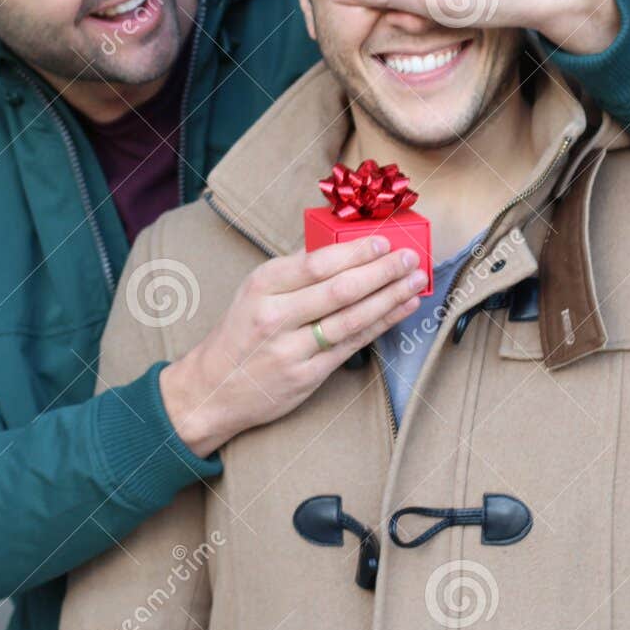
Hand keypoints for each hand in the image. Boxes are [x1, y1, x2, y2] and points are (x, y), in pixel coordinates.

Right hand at [159, 236, 426, 455]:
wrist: (214, 388)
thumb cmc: (241, 333)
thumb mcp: (254, 291)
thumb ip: (294, 269)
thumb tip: (339, 244)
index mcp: (262, 286)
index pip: (317, 263)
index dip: (355, 252)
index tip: (383, 241)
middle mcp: (275, 316)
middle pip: (340, 290)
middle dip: (382, 271)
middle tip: (411, 258)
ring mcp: (291, 349)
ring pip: (351, 318)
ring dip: (389, 297)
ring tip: (415, 282)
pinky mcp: (306, 376)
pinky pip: (351, 345)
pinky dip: (381, 324)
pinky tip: (401, 309)